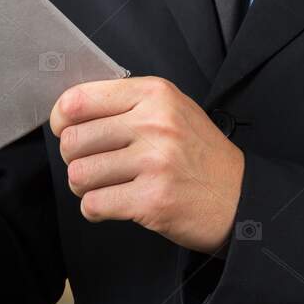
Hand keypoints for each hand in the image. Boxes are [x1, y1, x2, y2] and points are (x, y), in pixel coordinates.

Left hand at [50, 76, 244, 254]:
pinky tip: (113, 204)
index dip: (61, 119)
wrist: (242, 197)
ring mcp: (155, 162)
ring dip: (84, 187)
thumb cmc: (199, 154)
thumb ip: (126, 104)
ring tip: (104, 186)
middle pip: (73, 141)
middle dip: (73, 158)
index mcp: (154, 94)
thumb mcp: (171, 109)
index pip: (79, 100)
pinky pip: (94, 204)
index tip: (65, 131)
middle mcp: (154, 124)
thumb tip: (69, 110)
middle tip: (91, 165)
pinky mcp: (153, 200)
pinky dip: (95, 209)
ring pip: (79, 174)